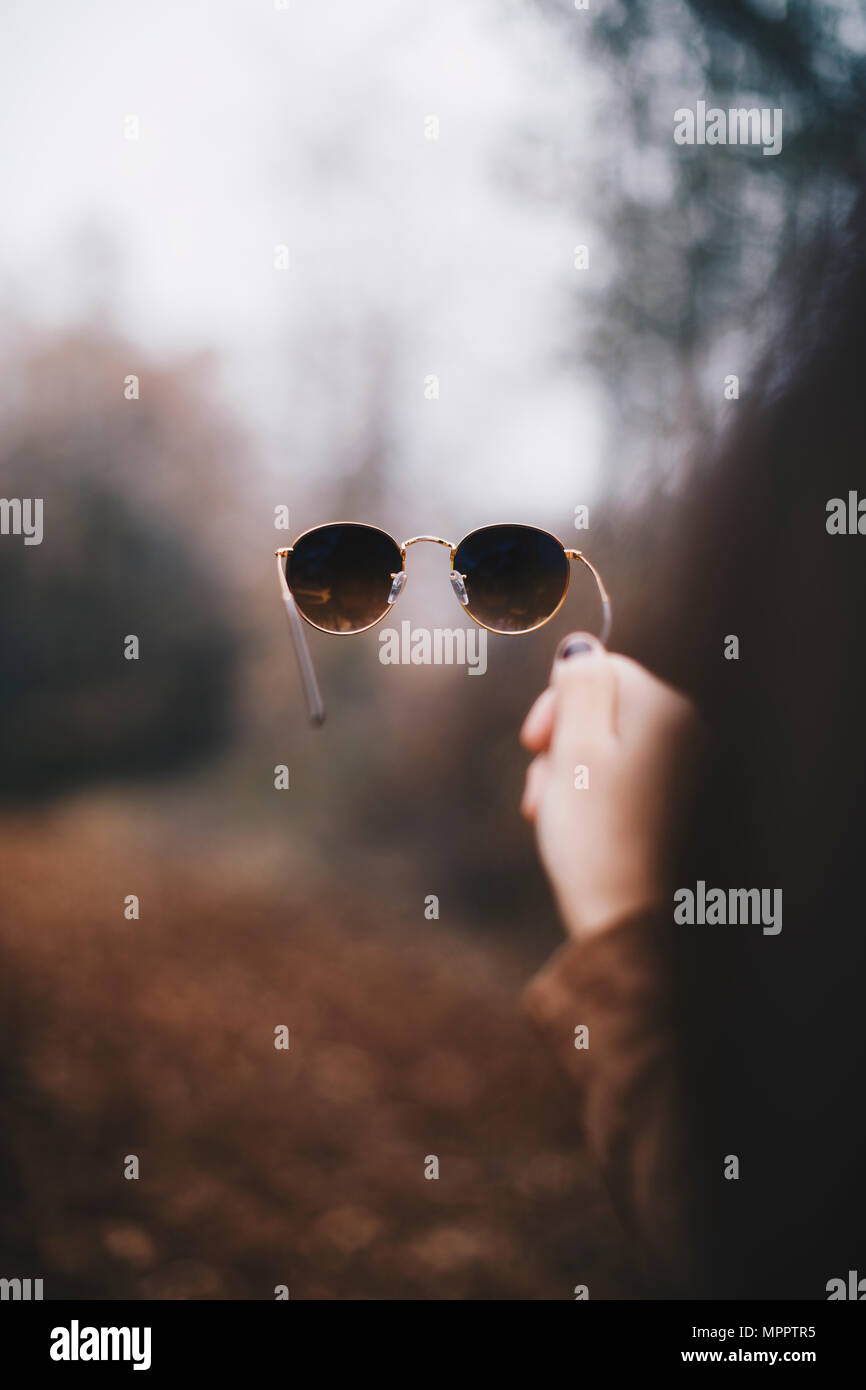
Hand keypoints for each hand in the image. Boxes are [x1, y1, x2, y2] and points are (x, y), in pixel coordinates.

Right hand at [520, 634, 700, 940]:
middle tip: (543, 789)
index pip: (601, 669)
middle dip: (562, 742)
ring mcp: (688, 768)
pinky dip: (595, 791)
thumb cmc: (597, 835)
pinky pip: (628, 775)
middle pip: (605, 708)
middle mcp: (688, 731)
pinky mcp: (678, 801)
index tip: (532, 743)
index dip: (557, 702)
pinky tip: (577, 825)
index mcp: (666, 709)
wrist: (627, 918)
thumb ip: (579, 686)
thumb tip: (581, 646)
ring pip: (610, 745)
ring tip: (554, 814)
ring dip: (571, 772)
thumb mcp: (574, 749)